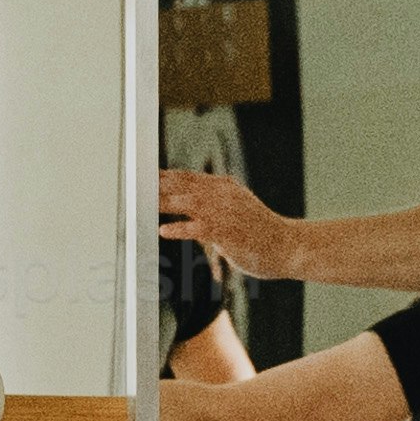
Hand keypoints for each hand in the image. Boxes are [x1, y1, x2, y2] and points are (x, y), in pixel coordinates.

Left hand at [154, 165, 295, 280]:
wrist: (287, 246)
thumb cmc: (259, 232)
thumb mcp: (235, 207)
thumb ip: (212, 202)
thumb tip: (185, 201)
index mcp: (223, 186)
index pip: (186, 176)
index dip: (161, 175)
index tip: (140, 174)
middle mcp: (222, 194)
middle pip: (181, 185)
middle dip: (155, 185)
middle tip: (131, 186)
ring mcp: (225, 211)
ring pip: (185, 203)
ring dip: (161, 203)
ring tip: (140, 205)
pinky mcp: (227, 231)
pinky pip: (197, 228)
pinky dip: (178, 229)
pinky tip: (163, 231)